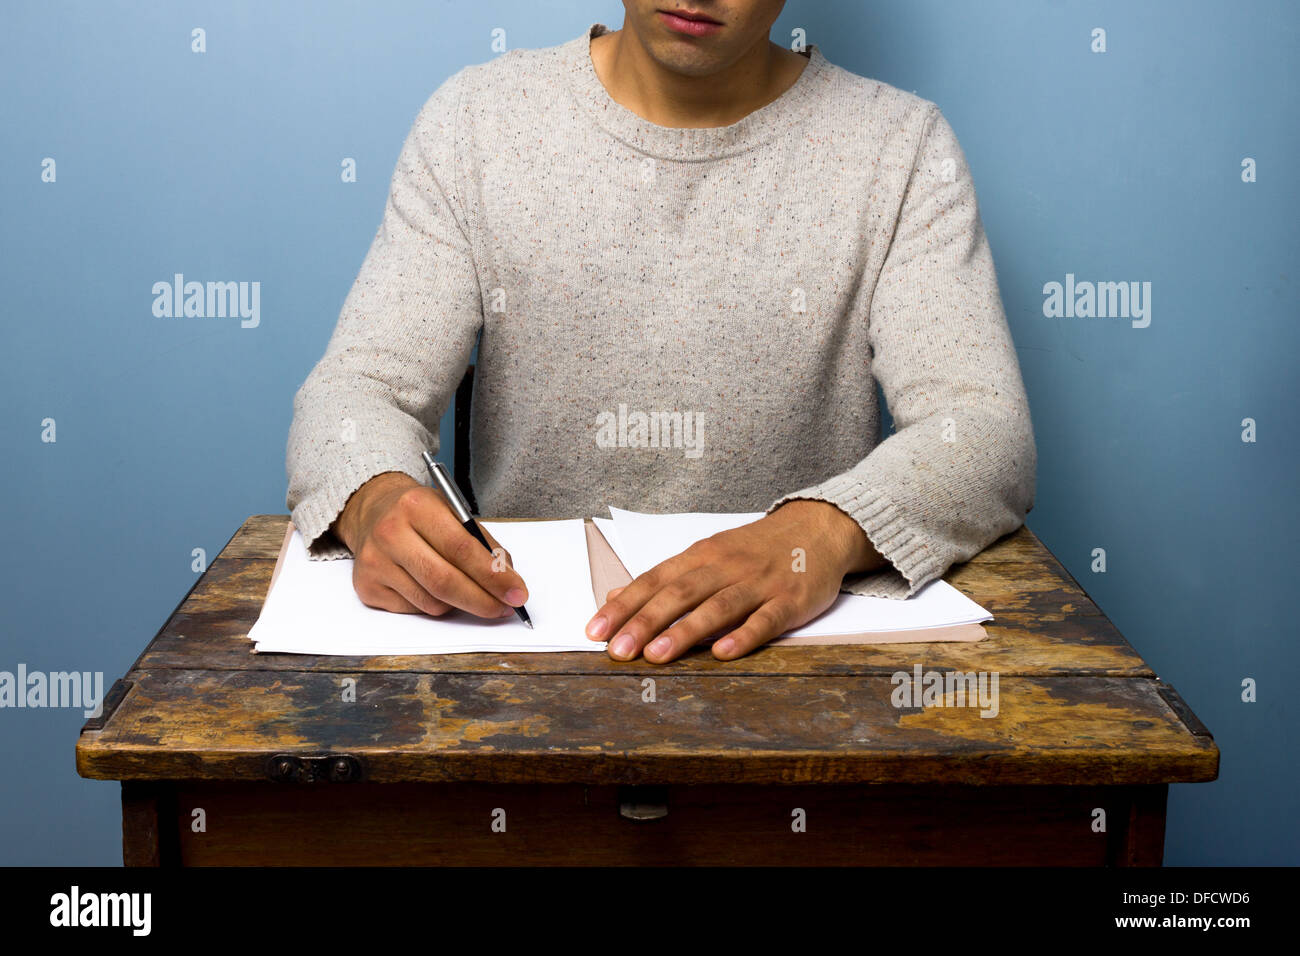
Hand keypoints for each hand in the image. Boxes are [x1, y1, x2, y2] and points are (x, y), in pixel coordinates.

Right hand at [331, 471, 528, 619]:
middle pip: (444, 581)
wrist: (372, 511)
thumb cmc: (421, 514)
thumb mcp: (453, 513)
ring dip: (459, 604)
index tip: (517, 592)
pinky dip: (433, 605)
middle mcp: (390, 533)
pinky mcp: (366, 586)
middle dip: (482, 601)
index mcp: (417, 506)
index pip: (462, 549)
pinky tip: (431, 587)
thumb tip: (508, 582)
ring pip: (431, 602)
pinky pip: (413, 610)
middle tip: (505, 609)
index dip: (493, 576)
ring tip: (466, 592)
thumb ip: (482, 544)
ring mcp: (374, 562)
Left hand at [585, 500, 884, 661]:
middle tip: (617, 651)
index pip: (655, 580)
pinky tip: (722, 653)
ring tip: (656, 655)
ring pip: (718, 607)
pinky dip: (744, 635)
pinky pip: (765, 619)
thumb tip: (614, 598)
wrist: (818, 528)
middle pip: (680, 593)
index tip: (595, 630)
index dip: (624, 606)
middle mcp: (726, 566)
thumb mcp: (708, 555)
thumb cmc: (755, 549)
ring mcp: (759, 583)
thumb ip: (665, 579)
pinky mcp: (790, 600)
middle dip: (645, 622)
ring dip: (685, 631)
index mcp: (701, 555)